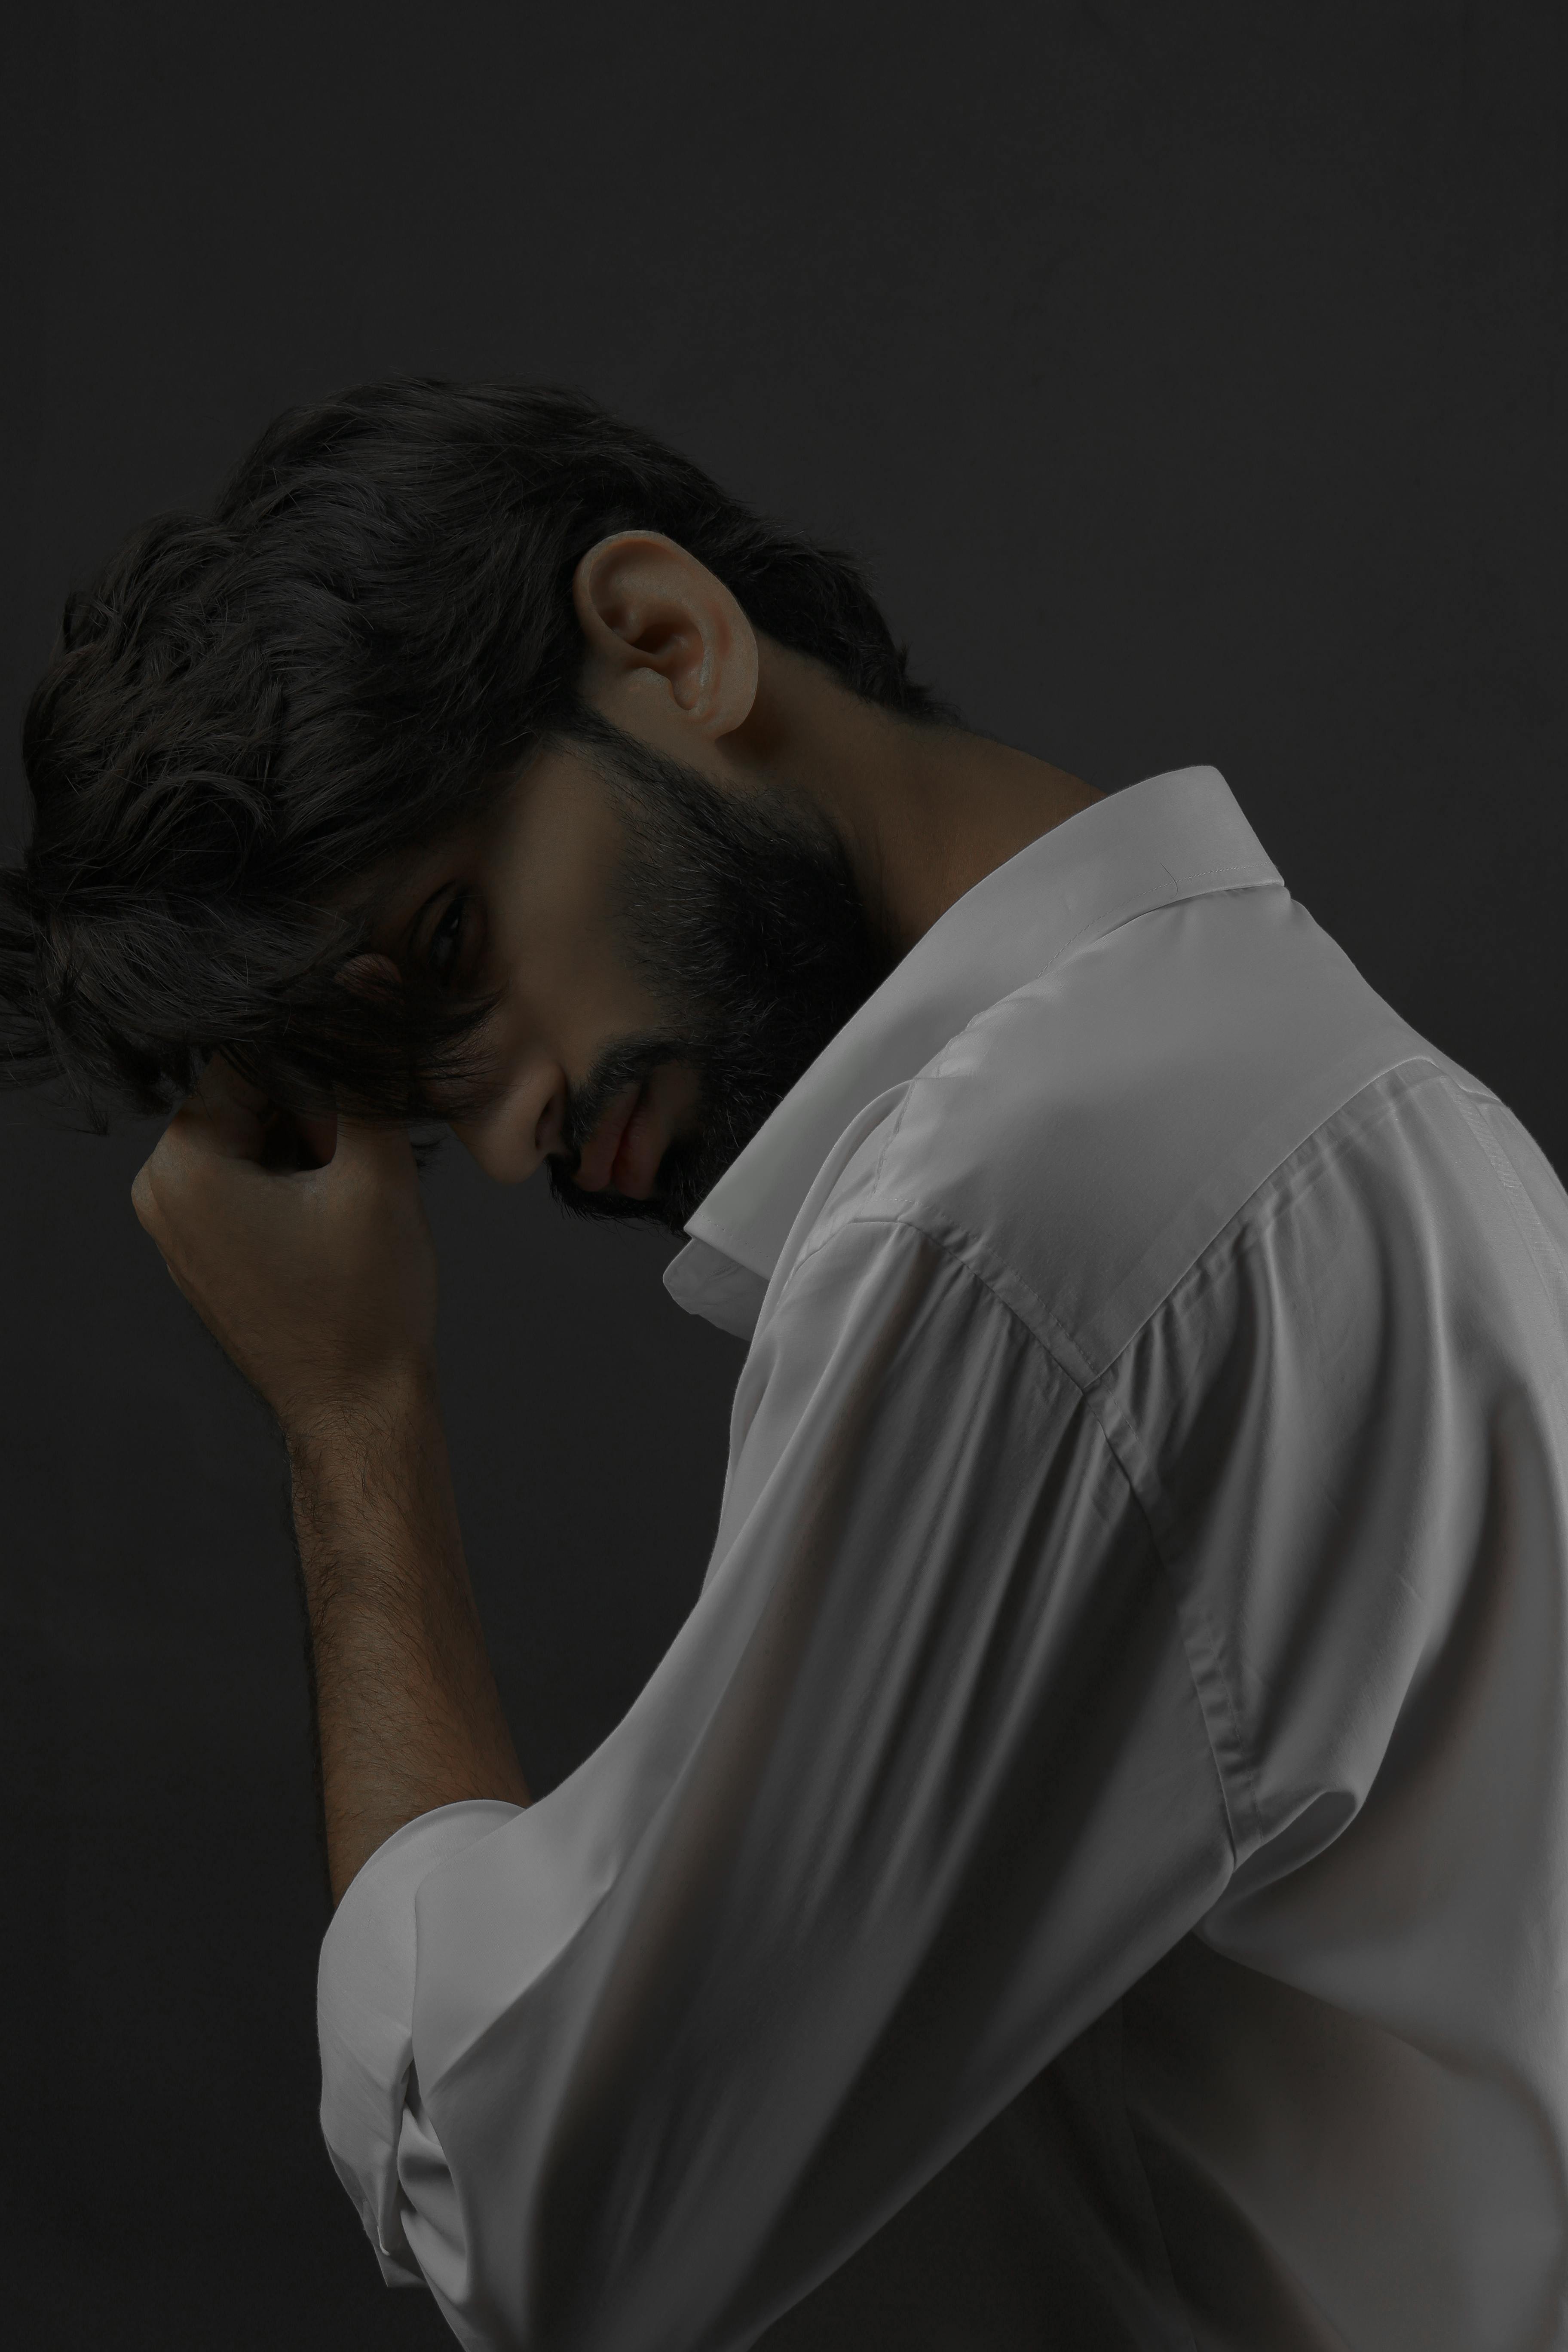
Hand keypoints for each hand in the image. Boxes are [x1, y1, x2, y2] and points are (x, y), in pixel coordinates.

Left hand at [131, 1052, 438, 1438]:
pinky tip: (331, 1227)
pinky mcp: (199, 1251)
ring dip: (312, 1148)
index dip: (325, 1071)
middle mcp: (158, 1191)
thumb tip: (367, 974)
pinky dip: (295, 1183)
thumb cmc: (367, 1304)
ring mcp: (173, 1227)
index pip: (254, 1058)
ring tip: (348, 1205)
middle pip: (250, 1097)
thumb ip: (366, 1067)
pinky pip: (246, 1182)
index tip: (366, 1105)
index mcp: (183, 1165)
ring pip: (255, 1137)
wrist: (359, 1409)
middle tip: (360, 1171)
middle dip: (317, 1114)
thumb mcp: (378, 1170)